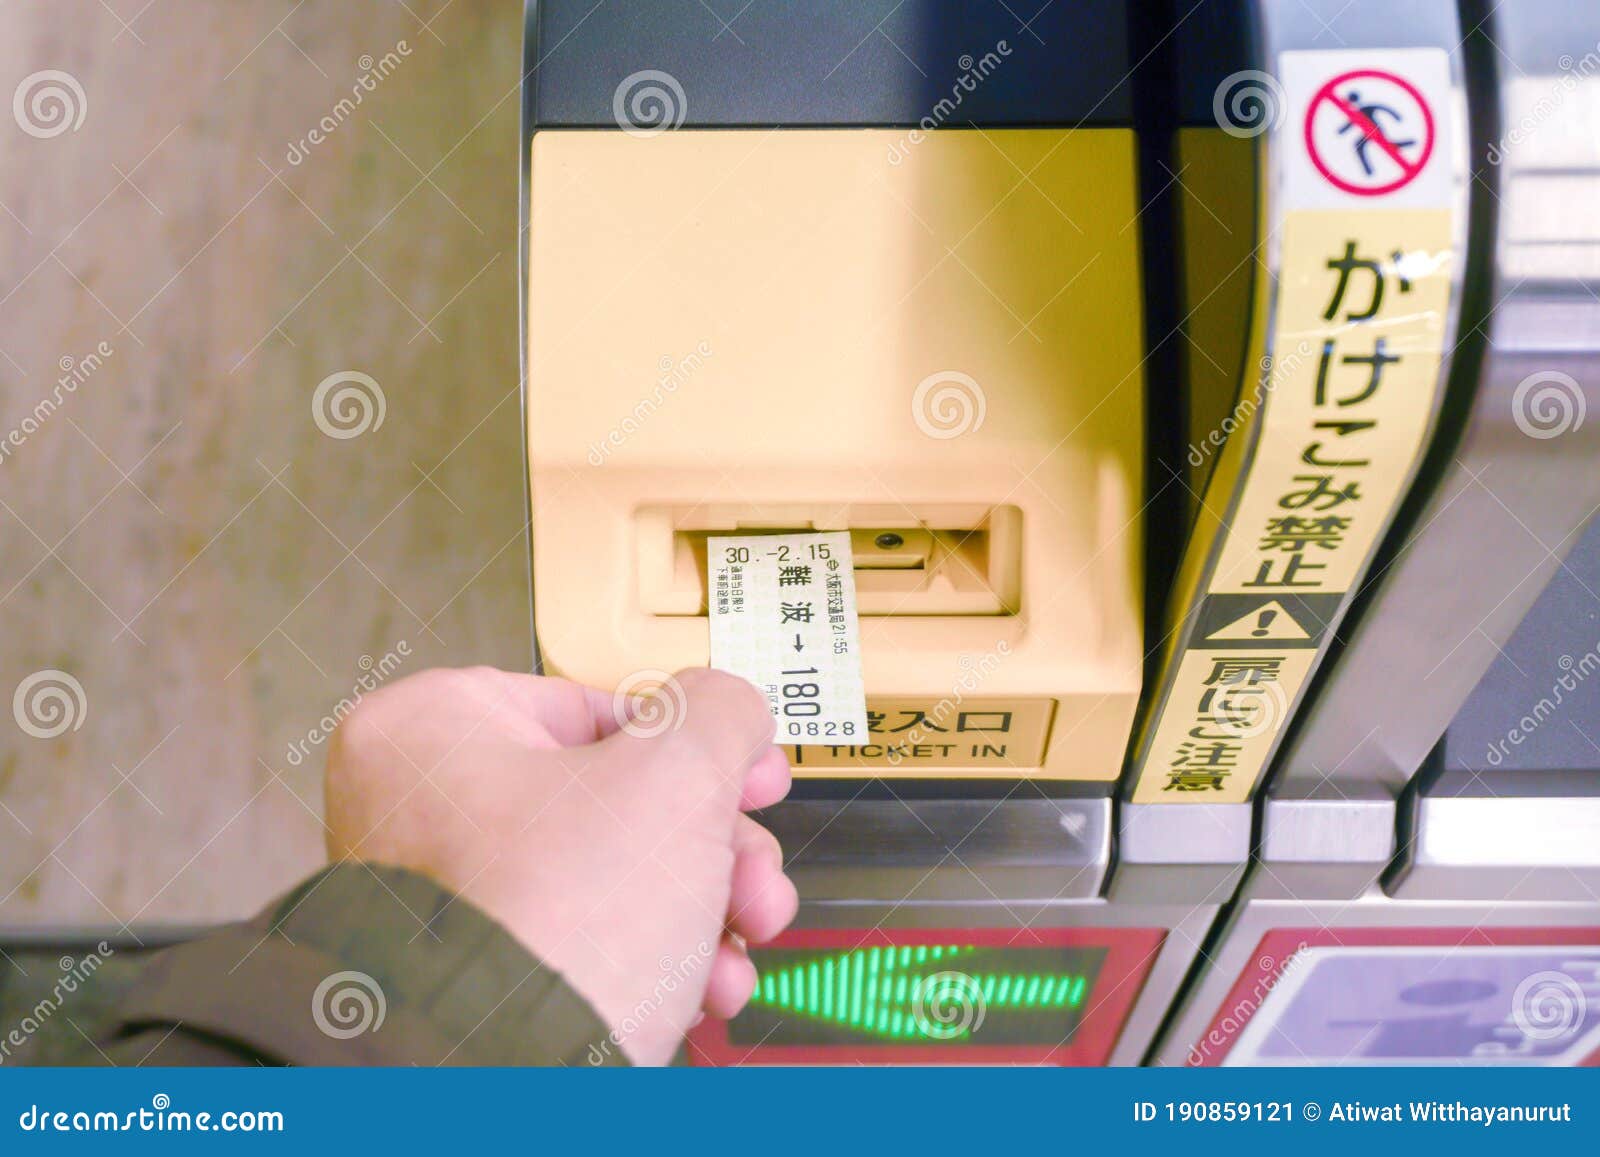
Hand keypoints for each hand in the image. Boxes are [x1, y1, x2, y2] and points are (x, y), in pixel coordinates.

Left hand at [322, 665, 796, 1063]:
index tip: (746, 773)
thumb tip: (728, 707)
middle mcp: (418, 810)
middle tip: (754, 873)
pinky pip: (582, 941)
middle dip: (715, 847)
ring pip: (610, 877)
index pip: (597, 706)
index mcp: (433, 728)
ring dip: (703, 908)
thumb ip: (714, 714)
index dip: (697, 744)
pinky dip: (656, 959)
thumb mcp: (671, 778)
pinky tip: (704, 986)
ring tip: (740, 940)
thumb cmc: (548, 929)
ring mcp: (444, 900)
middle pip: (614, 799)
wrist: (502, 1086)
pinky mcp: (480, 975)